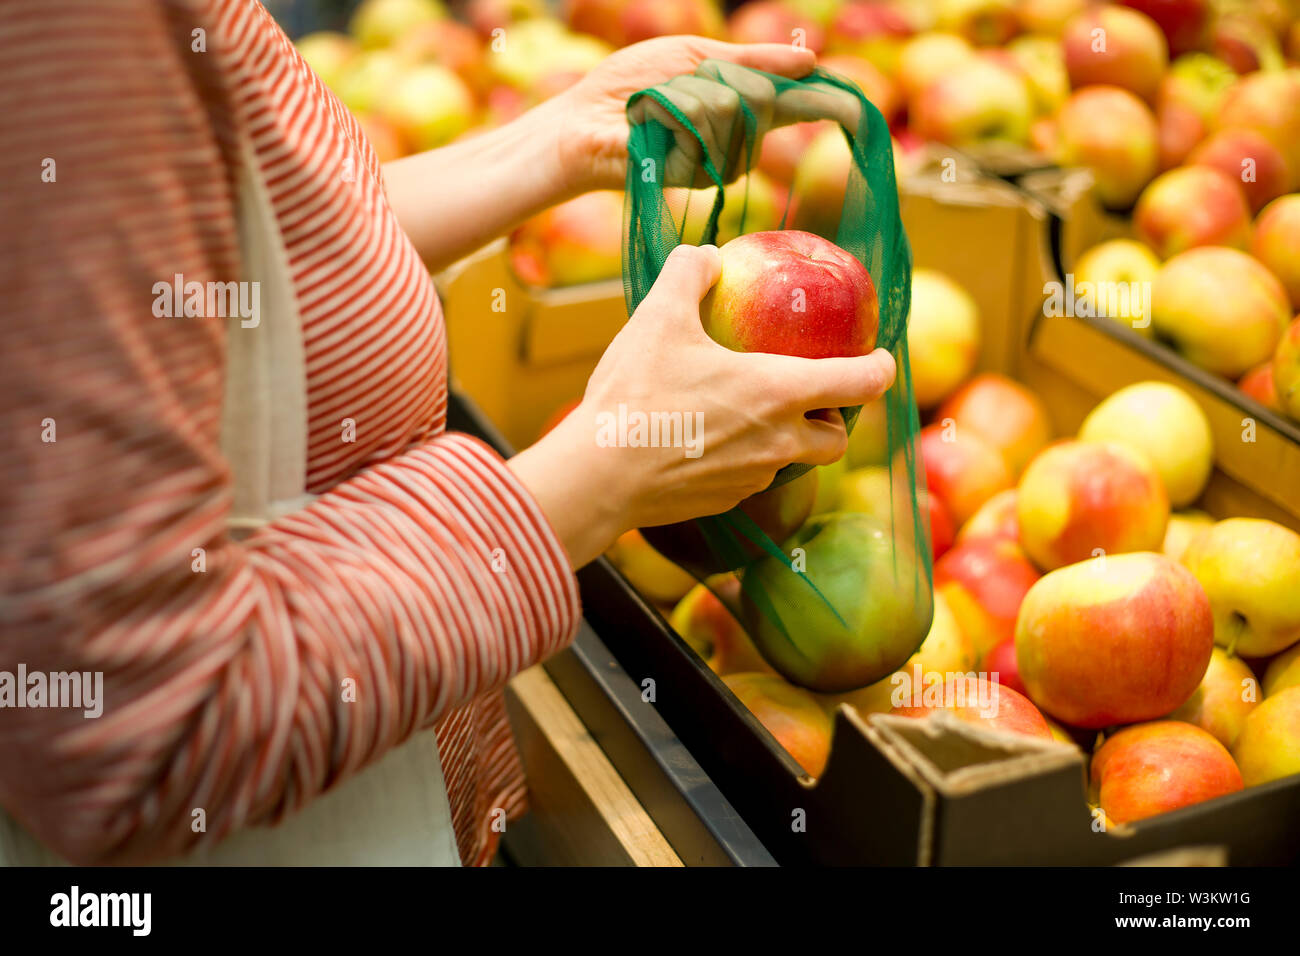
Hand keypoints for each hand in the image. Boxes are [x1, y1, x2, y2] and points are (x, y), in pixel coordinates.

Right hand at [509, 245, 896, 568]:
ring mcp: (753, 478)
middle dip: (834, 419)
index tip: (881, 359)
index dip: (882, 369)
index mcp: (780, 392)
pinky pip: (750, 480)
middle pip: (836, 439)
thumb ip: (688, 273)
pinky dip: (743, 461)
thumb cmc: (636, 395)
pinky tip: (706, 443)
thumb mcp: (658, 316)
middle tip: (811, 397)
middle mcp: (780, 442)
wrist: (598, 476)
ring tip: (750, 417)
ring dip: (786, 441)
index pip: (861, 384)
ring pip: (792, 462)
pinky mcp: (724, 502)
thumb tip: (705, 257)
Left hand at [550, 36, 816, 194]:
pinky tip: (654, 128)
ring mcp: (721, 162)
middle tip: (677, 83)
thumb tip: (810, 61)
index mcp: (744, 103)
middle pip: (765, 97)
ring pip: (733, 112)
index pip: (799, 103)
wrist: (585, 123)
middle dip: (721, 76)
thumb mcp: (694, 60)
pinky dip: (675, 114)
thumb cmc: (633, 89)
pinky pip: (705, 128)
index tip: (858, 105)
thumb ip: (752, 60)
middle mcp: (740, 138)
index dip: (829, 102)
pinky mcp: (698, 176)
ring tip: (659, 107)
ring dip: (690, 95)